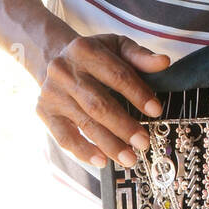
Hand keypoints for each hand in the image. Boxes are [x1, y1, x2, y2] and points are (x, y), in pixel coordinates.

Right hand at [36, 34, 170, 167]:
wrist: (54, 57)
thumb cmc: (94, 56)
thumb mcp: (117, 47)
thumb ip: (140, 56)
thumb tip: (163, 63)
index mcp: (85, 49)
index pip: (116, 74)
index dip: (138, 93)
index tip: (156, 111)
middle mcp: (64, 71)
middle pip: (98, 103)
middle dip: (123, 126)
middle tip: (143, 142)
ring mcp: (52, 93)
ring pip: (84, 122)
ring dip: (108, 143)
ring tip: (129, 158)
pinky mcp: (44, 111)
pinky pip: (63, 136)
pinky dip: (83, 151)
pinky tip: (101, 161)